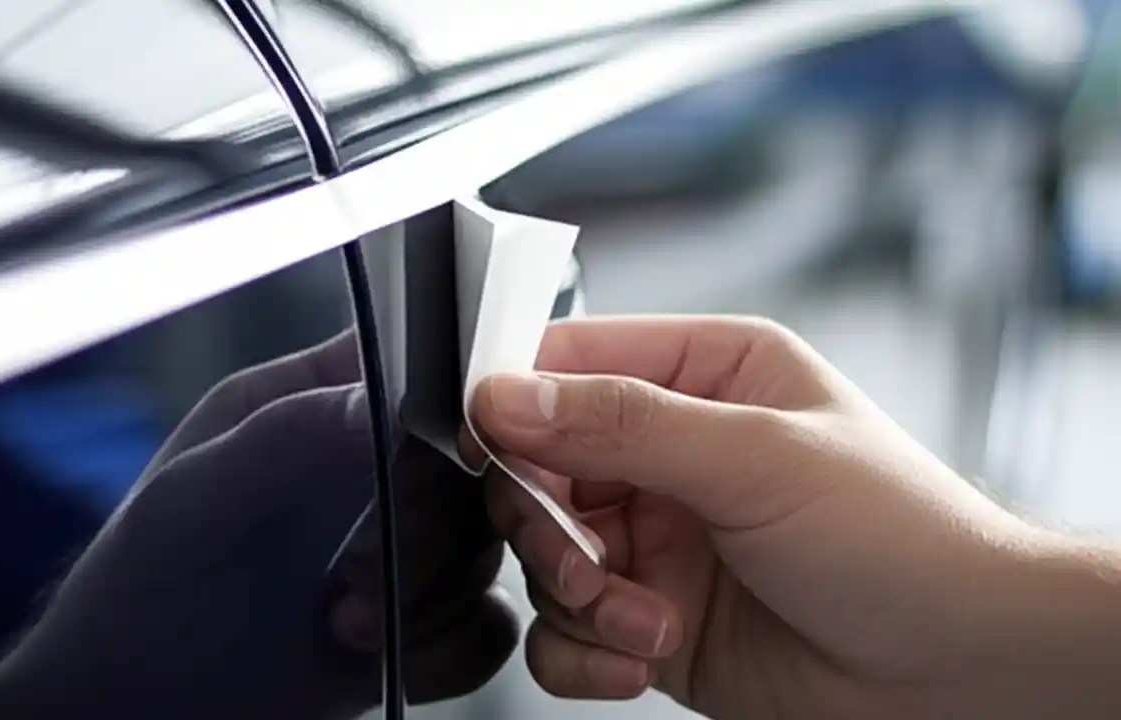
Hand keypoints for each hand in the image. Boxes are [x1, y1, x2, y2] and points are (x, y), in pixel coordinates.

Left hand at [0, 330, 513, 719]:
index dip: (444, 410)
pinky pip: (488, 623)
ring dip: (429, 598)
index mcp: (308, 404)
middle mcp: (365, 464)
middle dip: (428, 532)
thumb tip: (389, 403)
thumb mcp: (189, 506)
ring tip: (345, 621)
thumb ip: (282, 440)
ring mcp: (397, 544)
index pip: (415, 366)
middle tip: (358, 571)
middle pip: (471, 464)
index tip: (424, 468)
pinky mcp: (417, 620)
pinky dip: (448, 651)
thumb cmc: (131, 600)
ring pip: (488, 545)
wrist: (131, 713)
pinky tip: (373, 658)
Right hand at [471, 316, 1120, 718]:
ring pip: (543, 554)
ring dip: (578, 597)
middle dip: (549, 522)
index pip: (570, 360)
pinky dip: (582, 652)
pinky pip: (563, 630)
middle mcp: (670, 451)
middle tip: (589, 556)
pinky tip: (638, 656)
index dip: (517, 399)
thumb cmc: (899, 538)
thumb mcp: (757, 458)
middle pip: (538, 465)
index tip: (494, 441)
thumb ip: (623, 422)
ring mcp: (656, 537)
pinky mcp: (647, 615)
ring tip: (644, 619)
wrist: (959, 671)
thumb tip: (508, 396)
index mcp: (705, 373)